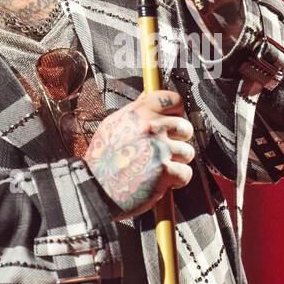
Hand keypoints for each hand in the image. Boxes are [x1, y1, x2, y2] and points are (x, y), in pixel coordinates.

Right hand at [83, 89, 194, 220]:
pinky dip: (176, 181)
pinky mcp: (165, 171)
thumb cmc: (103, 159)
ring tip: (157, 168)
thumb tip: (148, 94)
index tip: (173, 121)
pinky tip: (161, 181)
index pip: (173, 99)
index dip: (177, 111)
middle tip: (163, 151)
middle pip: (185, 127)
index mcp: (139, 112)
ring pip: (187, 152)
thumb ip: (136, 109)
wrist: (95, 189)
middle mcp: (151, 127)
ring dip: (176, 162)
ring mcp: (159, 149)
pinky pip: (185, 173)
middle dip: (177, 141)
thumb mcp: (113, 124)